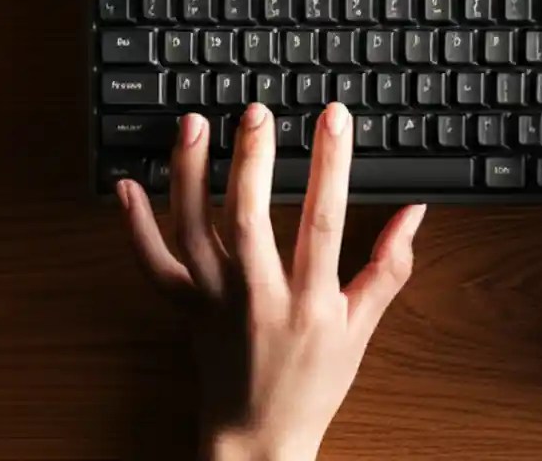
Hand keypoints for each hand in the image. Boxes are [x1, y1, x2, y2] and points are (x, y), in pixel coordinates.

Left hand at [115, 102, 426, 460]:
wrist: (257, 438)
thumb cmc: (312, 384)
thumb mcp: (363, 327)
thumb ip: (389, 266)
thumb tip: (413, 213)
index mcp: (310, 302)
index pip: (323, 220)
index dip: (331, 164)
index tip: (334, 119)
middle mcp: (258, 298)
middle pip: (250, 219)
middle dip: (253, 160)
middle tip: (256, 113)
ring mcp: (213, 302)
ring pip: (195, 231)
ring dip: (191, 175)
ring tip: (196, 126)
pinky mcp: (182, 309)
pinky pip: (151, 264)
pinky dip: (134, 225)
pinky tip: (128, 186)